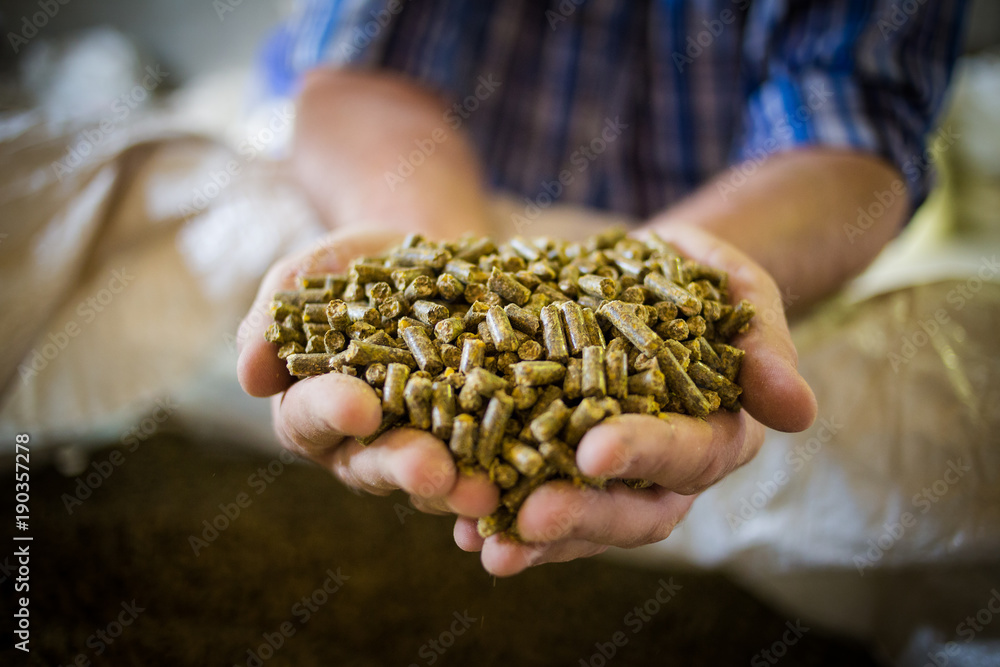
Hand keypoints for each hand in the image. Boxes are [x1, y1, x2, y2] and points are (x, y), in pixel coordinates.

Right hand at [237, 227, 498, 517]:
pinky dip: (509, 472)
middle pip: (376, 464)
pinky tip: (530, 475)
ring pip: (437, 477)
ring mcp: (424, 445)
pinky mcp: (478, 439)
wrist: (428, 256)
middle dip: (403, 466)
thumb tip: (247, 374)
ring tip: (486, 489)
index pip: (312, 416)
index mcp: (311, 408)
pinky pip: (491, 462)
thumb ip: (275, 319)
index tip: (359, 406)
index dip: (334, 412)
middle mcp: (363, 442)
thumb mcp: (310, 275)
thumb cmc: (355, 266)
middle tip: (430, 468)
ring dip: (460, 487)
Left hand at [453, 224, 817, 575]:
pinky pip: (532, 498)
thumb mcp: (734, 286)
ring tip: (481, 542)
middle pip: (632, 510)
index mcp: (717, 431)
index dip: (645, 453)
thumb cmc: (695, 277)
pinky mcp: (557, 466)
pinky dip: (498, 513)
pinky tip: (457, 526)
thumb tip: (798, 410)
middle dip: (581, 515)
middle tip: (528, 517)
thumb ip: (763, 339)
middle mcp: (665, 471)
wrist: (639, 275)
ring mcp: (610, 477)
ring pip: (580, 521)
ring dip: (532, 536)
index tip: (595, 450)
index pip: (689, 451)